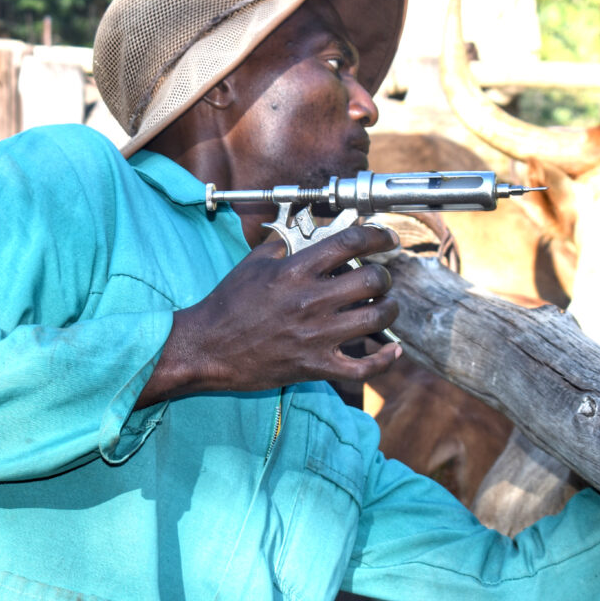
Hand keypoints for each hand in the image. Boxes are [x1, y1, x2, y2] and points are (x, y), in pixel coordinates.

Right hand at [142, 224, 401, 405]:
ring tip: (385, 306)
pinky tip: (391, 351)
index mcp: (295, 271)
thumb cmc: (228, 305)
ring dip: (389, 309)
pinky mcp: (316, 366)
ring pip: (376, 318)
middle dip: (384, 275)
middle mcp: (310, 300)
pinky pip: (364, 367)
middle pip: (373, 280)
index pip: (350, 242)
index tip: (386, 238)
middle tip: (381, 277)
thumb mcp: (252, 264)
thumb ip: (282, 246)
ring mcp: (316, 336)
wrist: (208, 347)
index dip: (377, 235)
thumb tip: (304, 233)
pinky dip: (384, 360)